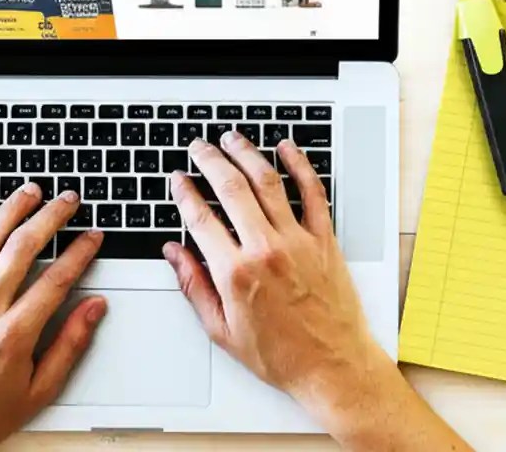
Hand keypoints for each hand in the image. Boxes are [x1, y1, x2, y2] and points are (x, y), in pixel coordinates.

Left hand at [0, 184, 104, 451]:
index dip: (81, 252)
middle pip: (23, 247)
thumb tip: (94, 310)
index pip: (57, 278)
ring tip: (30, 191)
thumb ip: (69, 347)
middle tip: (68, 200)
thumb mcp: (37, 393)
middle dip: (51, 217)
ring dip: (11, 210)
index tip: (93, 237)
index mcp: (14, 335)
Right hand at [166, 134, 472, 450]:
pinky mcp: (324, 240)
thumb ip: (194, 286)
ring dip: (247, 154)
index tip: (178, 179)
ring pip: (268, 182)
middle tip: (200, 148)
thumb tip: (174, 253)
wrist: (332, 366)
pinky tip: (288, 149)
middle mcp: (266, 249)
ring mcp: (298, 241)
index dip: (185, 192)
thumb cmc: (280, 355)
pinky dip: (300, 166)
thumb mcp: (222, 330)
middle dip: (210, 161)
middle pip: (231, 188)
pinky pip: (312, 193)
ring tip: (233, 139)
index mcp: (235, 273)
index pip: (200, 218)